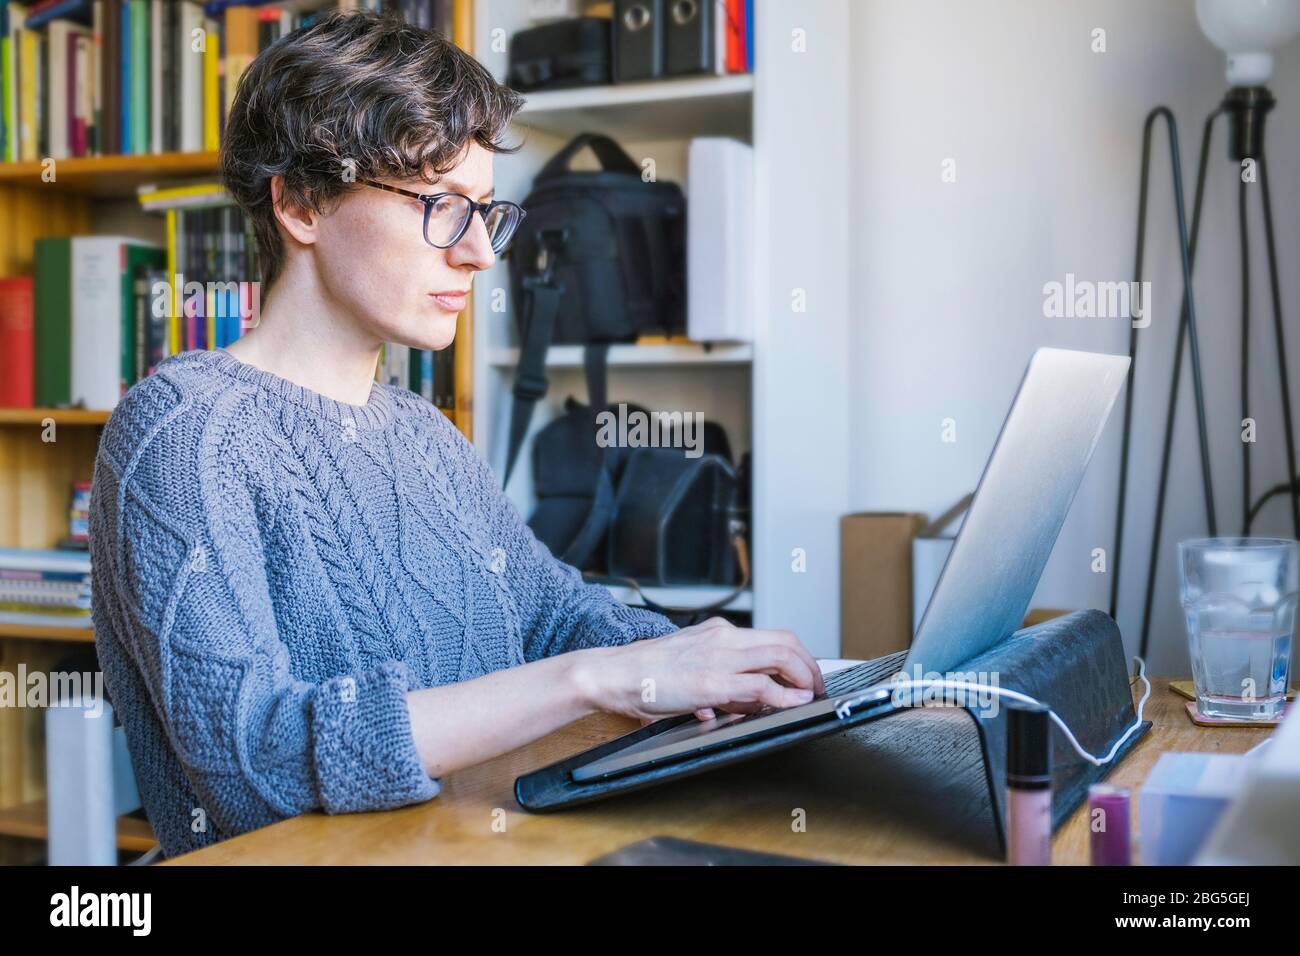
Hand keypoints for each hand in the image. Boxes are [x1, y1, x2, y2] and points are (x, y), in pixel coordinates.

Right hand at [575, 617, 824, 723]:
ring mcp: (720, 657)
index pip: (772, 636)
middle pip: (786, 641)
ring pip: (782, 656)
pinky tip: (792, 705)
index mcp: (718, 632)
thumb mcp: (688, 671)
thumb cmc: (644, 675)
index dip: (798, 656)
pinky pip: (761, 685)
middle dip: (810, 664)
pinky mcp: (713, 681)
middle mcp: (724, 637)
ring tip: (811, 695)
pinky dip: (784, 696)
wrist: (614, 674)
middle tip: (817, 686)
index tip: (806, 675)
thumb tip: (734, 704)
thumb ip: (716, 684)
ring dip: (805, 677)